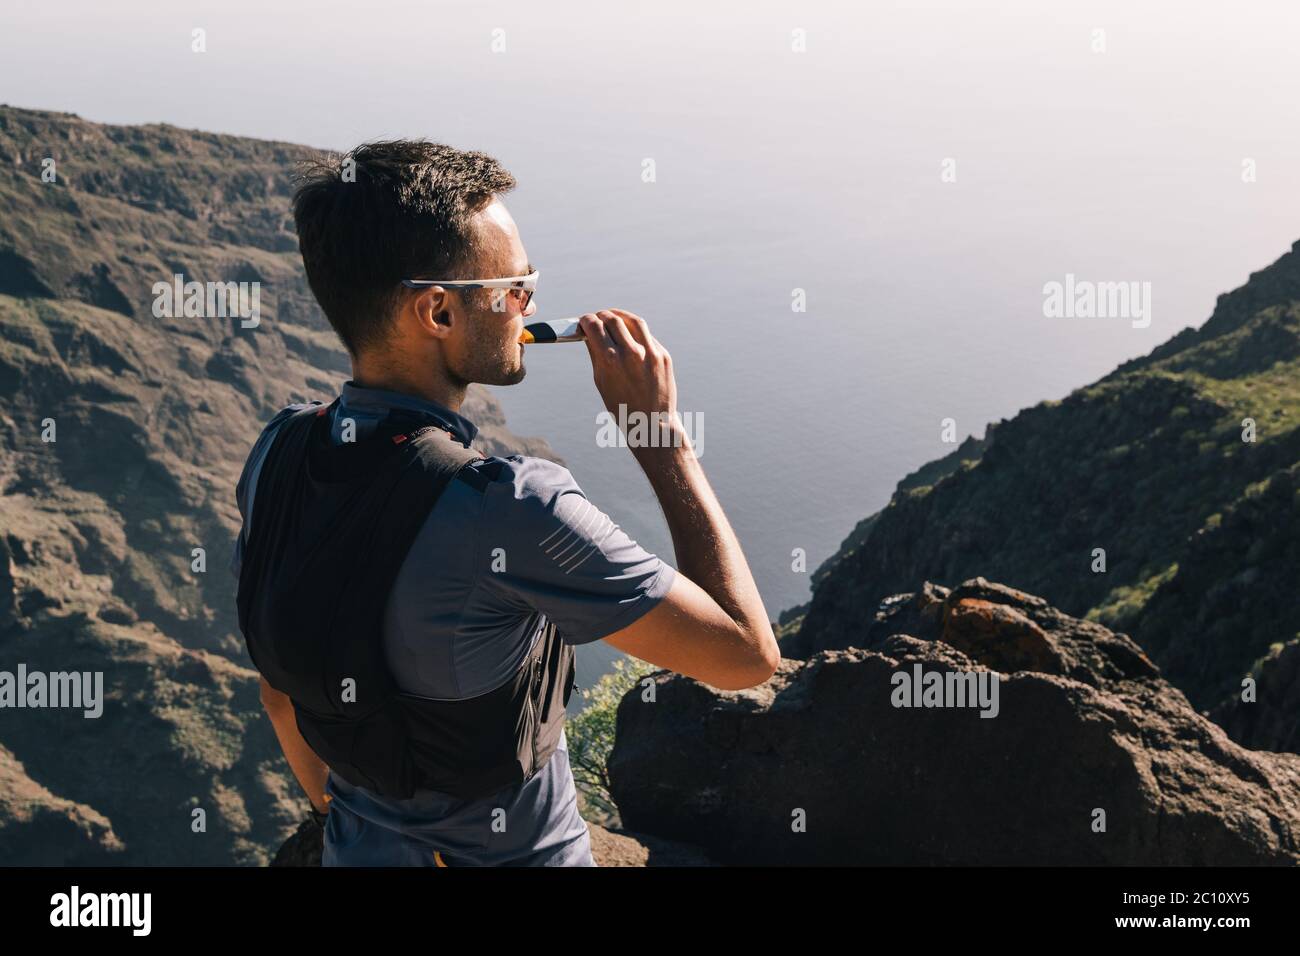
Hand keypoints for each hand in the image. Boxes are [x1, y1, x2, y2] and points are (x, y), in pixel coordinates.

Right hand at [578, 309, 682, 451]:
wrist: (651, 424)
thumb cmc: (621, 406)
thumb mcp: (601, 381)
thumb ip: (595, 353)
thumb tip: (589, 333)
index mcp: (610, 360)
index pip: (594, 326)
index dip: (586, 320)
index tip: (584, 321)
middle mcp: (631, 353)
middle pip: (613, 319)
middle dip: (601, 315)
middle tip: (597, 318)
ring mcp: (650, 353)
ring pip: (634, 321)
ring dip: (620, 316)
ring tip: (613, 318)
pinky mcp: (663, 356)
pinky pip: (647, 336)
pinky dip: (635, 332)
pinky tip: (629, 336)